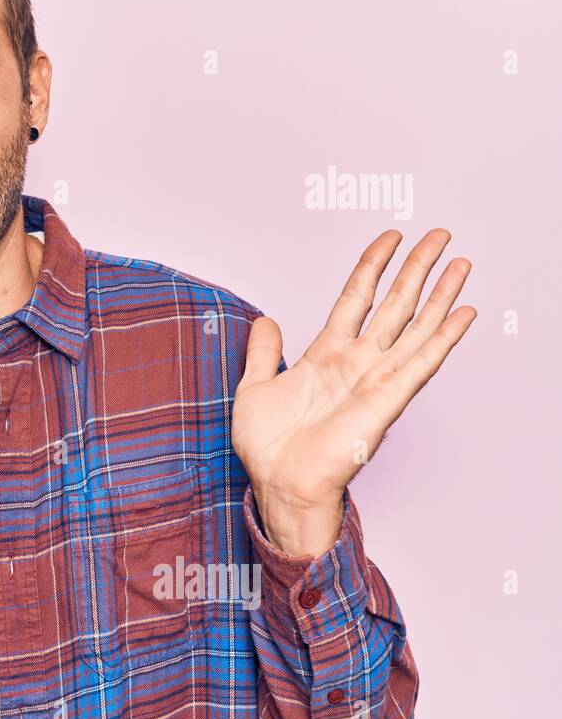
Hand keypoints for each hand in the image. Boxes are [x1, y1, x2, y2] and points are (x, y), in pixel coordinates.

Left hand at [232, 229, 475, 557]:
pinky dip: (444, 336)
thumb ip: (264, 352)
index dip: (373, 266)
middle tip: (440, 235)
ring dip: (440, 293)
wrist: (278, 482)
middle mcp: (357, 362)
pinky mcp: (387, 399)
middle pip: (395, 303)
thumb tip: (266, 320)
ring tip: (461, 261)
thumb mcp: (255, 387)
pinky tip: (464, 312)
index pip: (356, 298)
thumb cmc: (268, 447)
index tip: (390, 238)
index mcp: (326, 354)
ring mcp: (375, 378)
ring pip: (416, 325)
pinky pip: (422, 361)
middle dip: (417, 268)